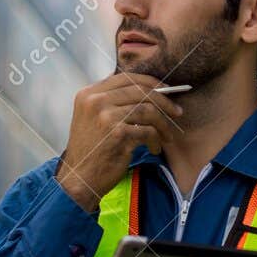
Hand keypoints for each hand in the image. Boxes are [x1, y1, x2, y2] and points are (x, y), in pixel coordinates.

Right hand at [55, 73, 183, 211]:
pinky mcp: (118, 134)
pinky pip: (148, 131)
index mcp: (89, 94)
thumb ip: (111, 101)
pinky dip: (156, 140)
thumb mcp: (92, 118)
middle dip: (164, 102)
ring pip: (148, 110)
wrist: (80, 178)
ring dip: (163, 124)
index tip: (166, 91)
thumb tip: (147, 90)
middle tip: (177, 112)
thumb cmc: (91, 150)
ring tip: (167, 136)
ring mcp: (106, 116)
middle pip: (140, 91)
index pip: (126, 78)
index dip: (150, 83)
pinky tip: (155, 148)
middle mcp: (95, 101)